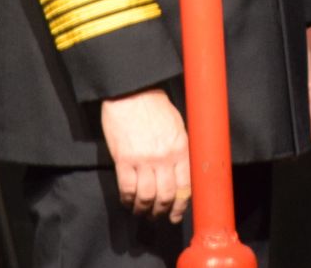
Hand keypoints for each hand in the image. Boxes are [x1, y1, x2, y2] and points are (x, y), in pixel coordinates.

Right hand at [99, 88, 192, 222]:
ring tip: (141, 212)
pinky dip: (128, 200)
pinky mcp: (124, 159)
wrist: (132, 94)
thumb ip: (181, 149)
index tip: (176, 214)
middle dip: (162, 211)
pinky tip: (128, 202)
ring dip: (144, 209)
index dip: (180, 205)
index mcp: (181, 148)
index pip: (185, 186)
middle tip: (157, 217)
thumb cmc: (156, 107)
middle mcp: (165, 157)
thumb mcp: (178, 126)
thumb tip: (183, 172)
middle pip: (166, 195)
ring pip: (147, 196)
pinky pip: (127, 188)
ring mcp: (144, 160)